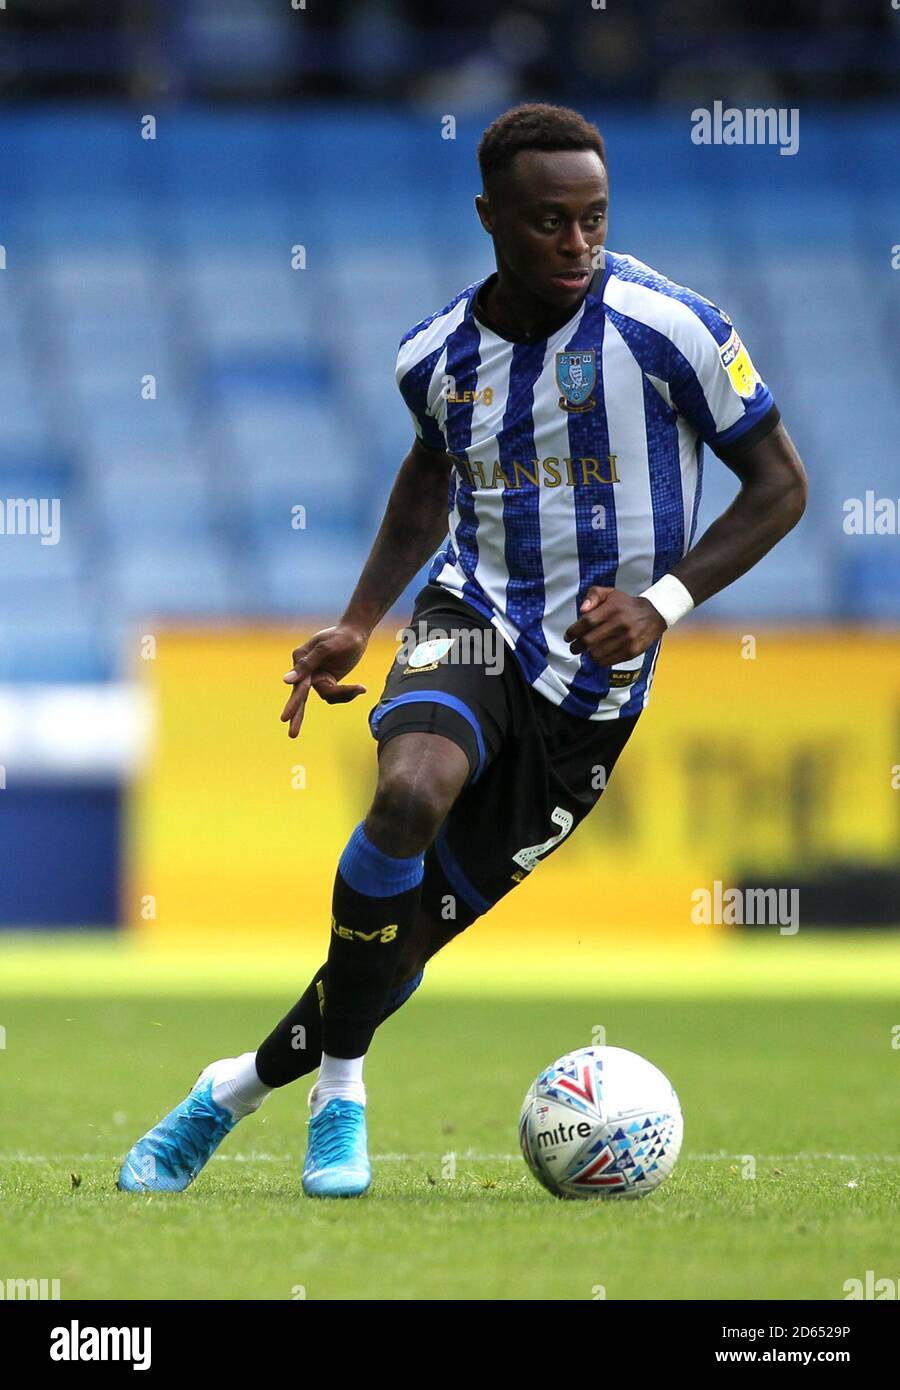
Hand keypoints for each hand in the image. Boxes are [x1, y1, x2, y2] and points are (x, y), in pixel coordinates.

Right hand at [280, 622, 369, 737]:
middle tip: (292, 735)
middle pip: (302, 698)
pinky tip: (360, 688)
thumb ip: (306, 665)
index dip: (294, 704)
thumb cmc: (340, 637)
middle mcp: (306, 671)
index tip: (284, 719)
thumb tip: (285, 681)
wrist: (356, 633)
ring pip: (327, 696)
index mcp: (300, 660)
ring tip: (360, 688)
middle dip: (297, 716)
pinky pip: (335, 695)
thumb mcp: (325, 649)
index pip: (298, 686)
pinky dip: (347, 693)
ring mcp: (317, 677)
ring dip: (343, 695)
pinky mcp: (328, 680)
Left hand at [564, 586, 665, 666]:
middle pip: (589, 640)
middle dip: (576, 646)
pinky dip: (599, 660)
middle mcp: (620, 624)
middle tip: (574, 647)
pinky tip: (598, 655)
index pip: (587, 622)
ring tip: (587, 651)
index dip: (573, 631)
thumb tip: (582, 610)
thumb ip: (593, 596)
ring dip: (587, 654)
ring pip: (597, 653)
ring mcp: (626, 639)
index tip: (568, 637)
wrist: (654, 614)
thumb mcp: (610, 593)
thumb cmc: (626, 605)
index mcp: (612, 608)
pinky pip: (608, 661)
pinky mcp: (632, 651)